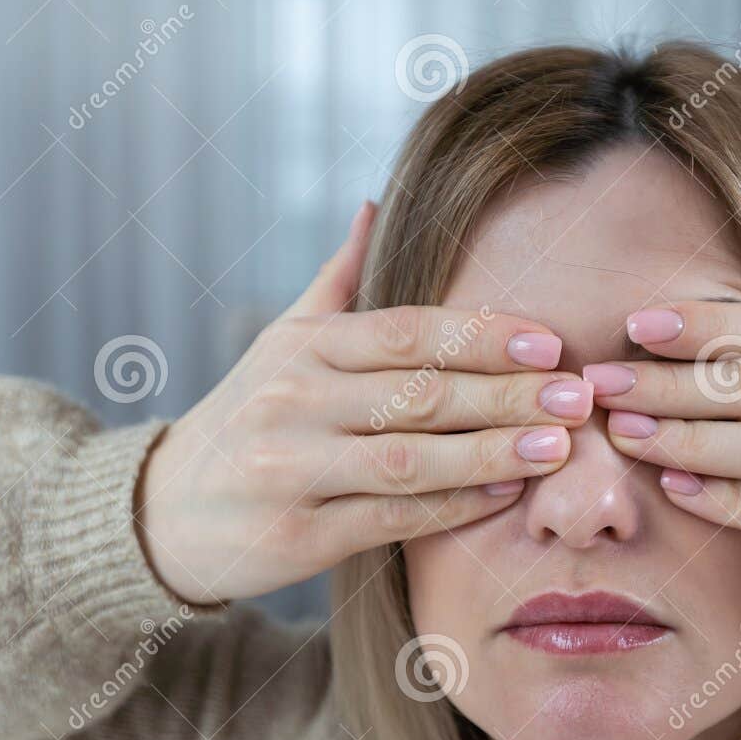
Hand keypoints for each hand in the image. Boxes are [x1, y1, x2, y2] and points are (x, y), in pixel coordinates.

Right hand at [136, 202, 592, 603]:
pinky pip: (392, 518)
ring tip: (557, 447)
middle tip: (576, 396)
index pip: (406, 332)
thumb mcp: (281, 341)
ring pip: (411, 459)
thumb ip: (338, 281)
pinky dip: (453, 506)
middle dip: (507, 394)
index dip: (481, 336)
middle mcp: (294, 401)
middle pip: (419, 394)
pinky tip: (505, 493)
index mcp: (302, 346)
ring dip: (492, 452)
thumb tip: (375, 206)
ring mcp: (293, 469)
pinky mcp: (298, 534)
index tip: (547, 343)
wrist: (164, 511)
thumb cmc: (247, 417)